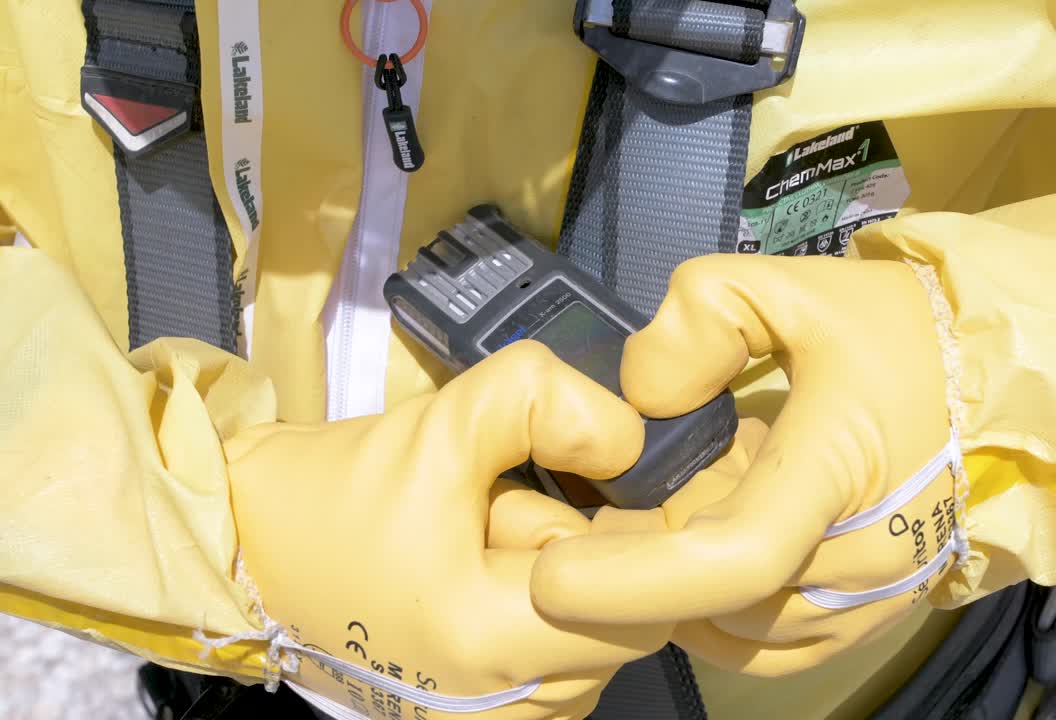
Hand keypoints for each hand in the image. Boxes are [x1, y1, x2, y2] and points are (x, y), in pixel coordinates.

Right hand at [227, 341, 668, 718]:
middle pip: (614, 626)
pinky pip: (551, 672)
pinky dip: (530, 626)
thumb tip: (626, 441)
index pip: (639, 604)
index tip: (574, 496)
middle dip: (572, 561)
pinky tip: (471, 593)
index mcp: (489, 642)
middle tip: (495, 521)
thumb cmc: (331, 499)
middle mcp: (498, 712)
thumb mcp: (439, 422)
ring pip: (586, 649)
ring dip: (552, 596)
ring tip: (471, 560)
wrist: (241, 556)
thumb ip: (543, 405)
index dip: (619, 539)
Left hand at [531, 254, 959, 676]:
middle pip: (720, 606)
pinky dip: (719, 620)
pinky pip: (775, 649)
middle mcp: (865, 557)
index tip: (553, 576)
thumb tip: (646, 394)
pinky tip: (696, 568)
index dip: (636, 579)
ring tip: (650, 532)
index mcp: (841, 468)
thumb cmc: (900, 337)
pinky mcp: (873, 619)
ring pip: (741, 636)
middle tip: (589, 523)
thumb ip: (704, 314)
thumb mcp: (796, 286)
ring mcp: (874, 600)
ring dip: (678, 598)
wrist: (999, 387)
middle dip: (636, 578)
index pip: (735, 556)